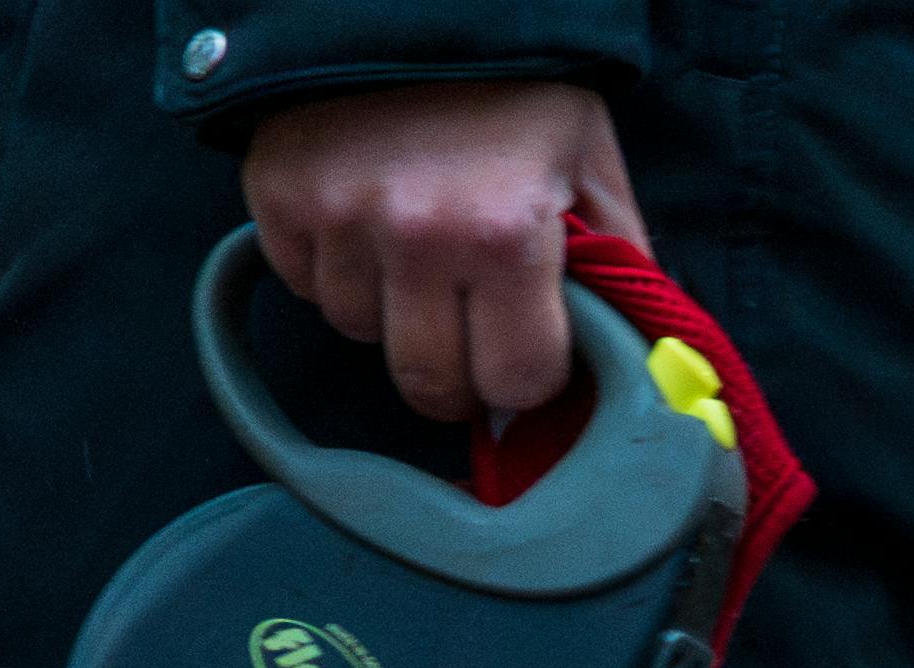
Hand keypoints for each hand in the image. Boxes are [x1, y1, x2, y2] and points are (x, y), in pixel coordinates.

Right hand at [246, 80, 646, 425]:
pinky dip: (332, 271)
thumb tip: (636, 360)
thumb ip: (618, 269)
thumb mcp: (592, 170)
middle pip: (428, 383)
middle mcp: (416, 234)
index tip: (528, 354)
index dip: (527, 377)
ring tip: (418, 255)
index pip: (514, 382)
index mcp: (505, 237)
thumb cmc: (517, 92)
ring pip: (359, 332)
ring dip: (390, 314)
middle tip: (471, 339)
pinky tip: (367, 229)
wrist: (412, 5)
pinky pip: (301, 284)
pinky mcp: (277, 194)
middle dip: (459, 376)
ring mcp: (338, 215)